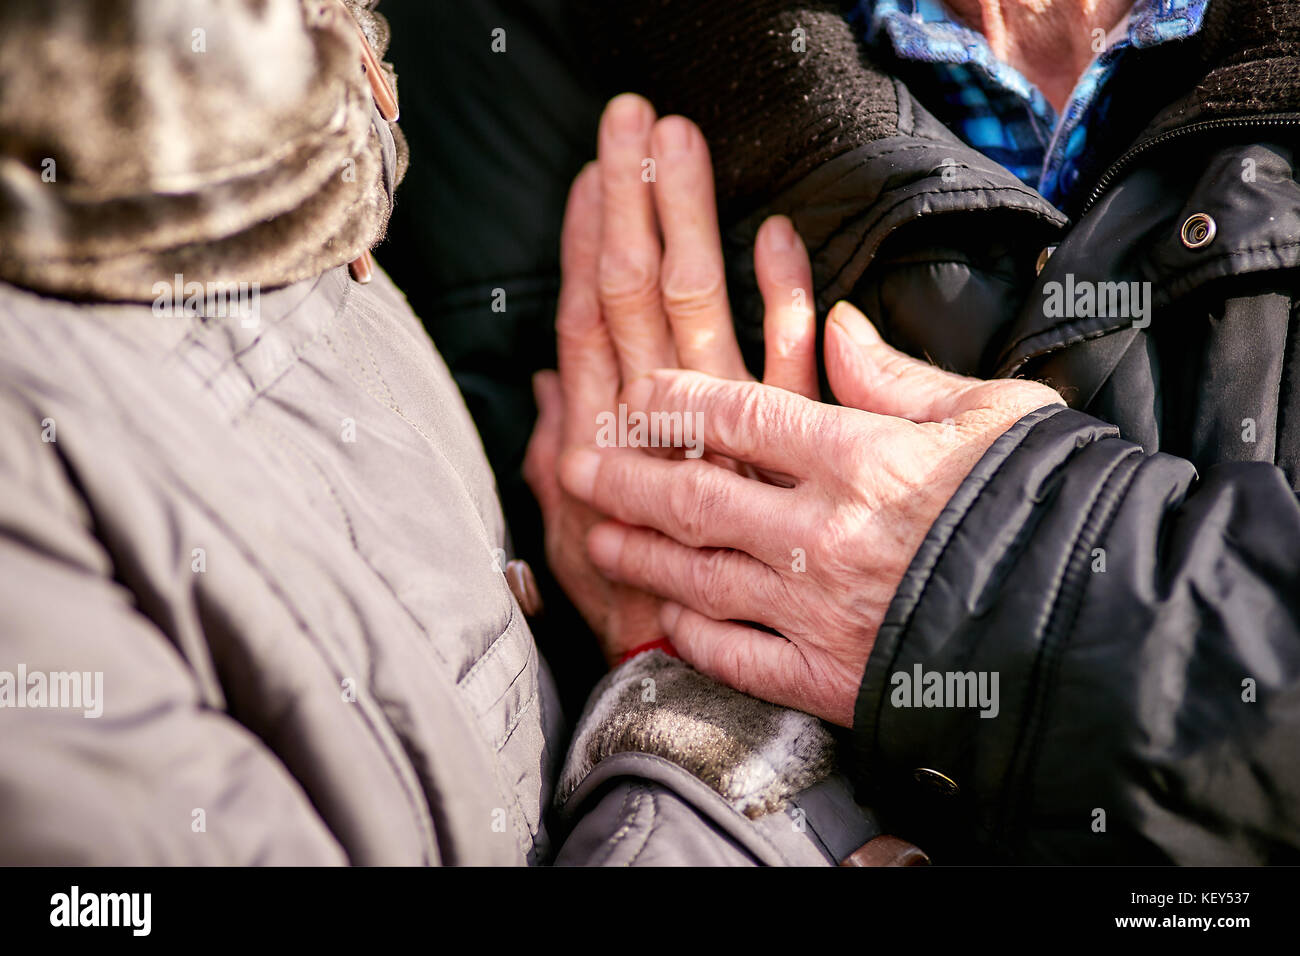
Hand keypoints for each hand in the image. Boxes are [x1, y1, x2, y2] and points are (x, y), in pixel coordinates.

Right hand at [524, 94, 817, 663]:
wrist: (687, 664)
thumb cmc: (627, 596)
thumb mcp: (572, 530)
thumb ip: (560, 450)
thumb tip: (551, 377)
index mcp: (605, 430)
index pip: (594, 315)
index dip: (591, 241)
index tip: (595, 172)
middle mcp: (657, 419)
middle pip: (639, 292)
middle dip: (632, 201)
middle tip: (631, 120)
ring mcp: (721, 429)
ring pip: (698, 306)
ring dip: (689, 220)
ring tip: (680, 143)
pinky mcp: (780, 446)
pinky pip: (787, 361)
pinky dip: (783, 297)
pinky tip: (780, 235)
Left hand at [556, 300, 1062, 723]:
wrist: (1096, 628)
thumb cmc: (1052, 508)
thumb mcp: (988, 413)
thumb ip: (895, 374)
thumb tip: (836, 325)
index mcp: (858, 458)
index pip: (736, 415)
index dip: (673, 400)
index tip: (635, 391)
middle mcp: (820, 533)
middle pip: (694, 495)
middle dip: (625, 476)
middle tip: (576, 463)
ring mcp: (816, 611)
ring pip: (699, 574)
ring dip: (640, 554)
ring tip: (597, 537)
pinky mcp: (829, 678)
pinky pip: (739, 656)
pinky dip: (696, 637)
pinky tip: (670, 620)